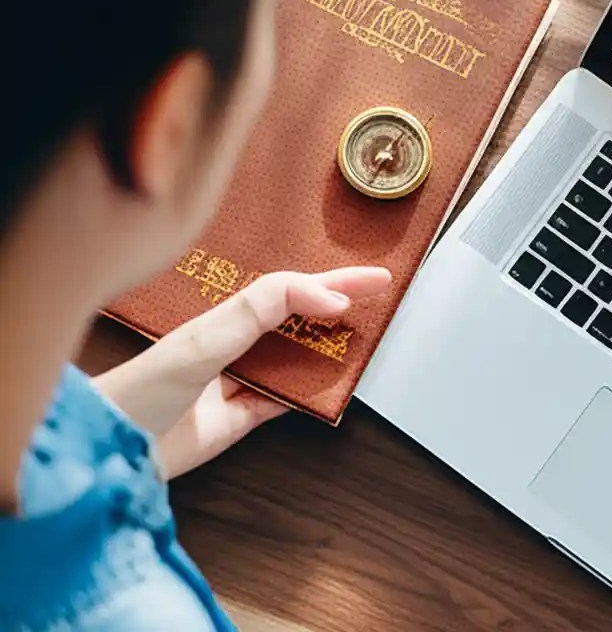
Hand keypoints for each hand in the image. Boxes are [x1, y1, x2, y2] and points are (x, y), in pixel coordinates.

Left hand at [95, 267, 391, 477]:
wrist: (111, 452)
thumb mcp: (204, 340)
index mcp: (222, 318)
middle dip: (336, 301)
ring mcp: (237, 381)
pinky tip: (333, 386)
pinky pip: (287, 401)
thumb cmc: (143, 390)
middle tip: (380, 289)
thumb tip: (325, 298)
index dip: (332, 281)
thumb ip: (262, 312)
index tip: (371, 282)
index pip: (289, 288)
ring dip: (328, 346)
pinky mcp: (239, 420)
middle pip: (297, 316)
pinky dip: (312, 393)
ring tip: (365, 334)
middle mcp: (233, 344)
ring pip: (296, 357)